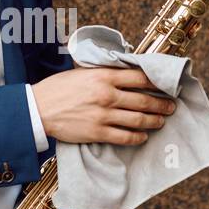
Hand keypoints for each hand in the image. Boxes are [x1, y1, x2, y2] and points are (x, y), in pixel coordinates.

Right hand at [31, 68, 175, 145]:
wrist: (38, 108)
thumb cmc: (59, 88)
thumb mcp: (83, 72)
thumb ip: (105, 72)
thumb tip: (126, 72)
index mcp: (104, 76)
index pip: (140, 78)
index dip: (158, 83)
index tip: (167, 86)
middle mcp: (107, 95)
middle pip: (144, 100)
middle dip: (161, 104)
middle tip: (171, 107)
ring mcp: (103, 115)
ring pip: (138, 119)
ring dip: (154, 121)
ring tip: (161, 121)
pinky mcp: (98, 132)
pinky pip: (125, 137)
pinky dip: (138, 137)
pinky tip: (143, 136)